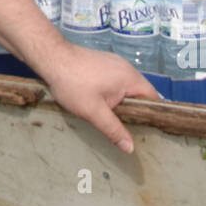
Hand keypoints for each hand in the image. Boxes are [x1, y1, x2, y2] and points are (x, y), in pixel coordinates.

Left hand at [36, 42, 160, 153]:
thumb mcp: (93, 112)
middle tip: (131, 130)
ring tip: (117, 119)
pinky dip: (114, 92)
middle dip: (136, 110)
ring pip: (127, 87)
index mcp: (130, 78)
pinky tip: (103, 102)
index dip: (152, 115)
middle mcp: (126, 68)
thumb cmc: (73, 84)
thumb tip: (130, 148)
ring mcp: (115, 63)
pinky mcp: (103, 62)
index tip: (148, 131)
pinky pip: (116, 80)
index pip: (153, 98)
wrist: (52, 57)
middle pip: (140, 93)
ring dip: (123, 102)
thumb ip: (113, 130)